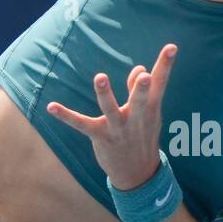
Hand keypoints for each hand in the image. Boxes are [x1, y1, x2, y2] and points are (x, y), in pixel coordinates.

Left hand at [45, 43, 177, 190]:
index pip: (160, 83)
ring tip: (101, 77)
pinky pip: (81, 124)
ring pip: (111, 110)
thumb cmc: (143, 137)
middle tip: (144, 77)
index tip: (171, 47)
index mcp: (151, 109)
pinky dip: (66, 116)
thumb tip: (139, 68)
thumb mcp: (149, 115)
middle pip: (141, 100)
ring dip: (105, 94)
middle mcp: (136, 118)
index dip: (165, 65)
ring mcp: (118, 129)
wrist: (138, 174)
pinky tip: (51, 107)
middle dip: (142, 89)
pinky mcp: (100, 136)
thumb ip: (142, 92)